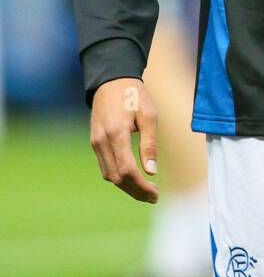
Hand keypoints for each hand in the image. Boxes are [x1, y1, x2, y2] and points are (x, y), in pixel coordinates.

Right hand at [90, 78, 158, 202]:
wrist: (111, 80)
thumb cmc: (134, 95)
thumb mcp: (149, 115)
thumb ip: (149, 144)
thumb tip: (151, 172)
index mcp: (116, 133)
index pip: (126, 170)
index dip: (141, 186)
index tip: (155, 193)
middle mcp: (102, 141)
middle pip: (116, 177)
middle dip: (135, 191)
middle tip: (153, 197)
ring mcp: (95, 142)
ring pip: (109, 175)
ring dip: (127, 186)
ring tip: (146, 191)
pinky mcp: (94, 142)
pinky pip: (105, 166)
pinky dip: (118, 176)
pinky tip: (133, 178)